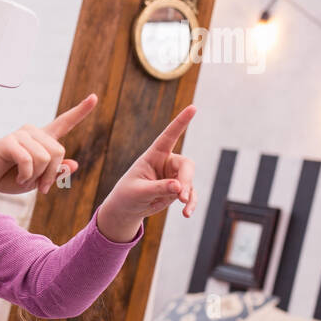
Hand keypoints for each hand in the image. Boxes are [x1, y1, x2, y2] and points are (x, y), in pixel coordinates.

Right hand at [0, 93, 97, 194]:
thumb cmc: (6, 177)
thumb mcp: (36, 180)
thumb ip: (55, 173)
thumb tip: (74, 165)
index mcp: (42, 139)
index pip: (64, 123)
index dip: (80, 111)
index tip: (94, 97)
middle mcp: (33, 132)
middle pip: (58, 151)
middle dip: (51, 174)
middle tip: (39, 187)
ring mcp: (20, 135)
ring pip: (45, 158)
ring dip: (35, 177)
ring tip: (22, 178)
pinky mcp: (8, 141)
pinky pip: (29, 161)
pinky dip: (24, 176)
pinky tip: (16, 177)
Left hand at [102, 104, 197, 229]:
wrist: (126, 209)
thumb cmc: (127, 195)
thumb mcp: (139, 192)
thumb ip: (158, 188)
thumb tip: (179, 188)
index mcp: (153, 155)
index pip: (169, 136)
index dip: (180, 122)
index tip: (193, 107)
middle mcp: (166, 163)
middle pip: (186, 165)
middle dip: (186, 180)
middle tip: (181, 196)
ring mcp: (173, 177)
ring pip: (190, 181)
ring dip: (188, 194)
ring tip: (183, 206)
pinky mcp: (178, 190)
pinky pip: (190, 194)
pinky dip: (191, 203)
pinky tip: (186, 213)